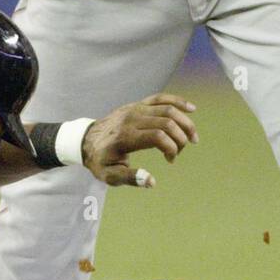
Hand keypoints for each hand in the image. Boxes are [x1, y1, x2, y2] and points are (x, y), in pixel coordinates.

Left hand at [81, 93, 197, 186]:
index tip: (170, 160)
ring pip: (167, 108)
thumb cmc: (100, 160)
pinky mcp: (138, 104)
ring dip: (185, 122)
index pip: (158, 136)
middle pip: (166, 121)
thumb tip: (152, 181)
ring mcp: (135, 108)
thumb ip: (131, 178)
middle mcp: (131, 119)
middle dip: (181, 138)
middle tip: (182, 152)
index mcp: (126, 137)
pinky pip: (161, 98)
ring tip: (193, 138)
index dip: (171, 148)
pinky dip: (178, 101)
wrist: (86, 140)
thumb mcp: (109, 176)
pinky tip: (191, 109)